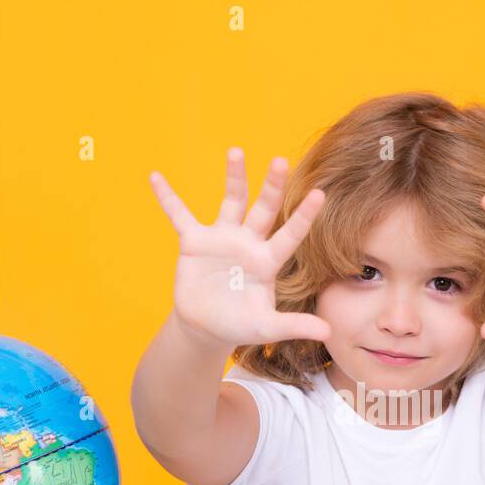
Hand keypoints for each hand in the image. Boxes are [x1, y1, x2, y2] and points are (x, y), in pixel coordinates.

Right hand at [151, 148, 331, 348]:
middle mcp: (249, 242)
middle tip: (281, 162)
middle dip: (272, 187)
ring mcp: (222, 238)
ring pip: (231, 200)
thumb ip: (294, 326)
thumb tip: (328, 333)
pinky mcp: (194, 241)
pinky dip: (167, 198)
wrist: (206, 326)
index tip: (320, 194)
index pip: (290, 234)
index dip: (304, 216)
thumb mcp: (267, 327)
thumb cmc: (240, 325)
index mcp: (268, 260)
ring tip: (237, 151)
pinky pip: (179, 215)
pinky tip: (156, 178)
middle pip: (264, 209)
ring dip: (234, 177)